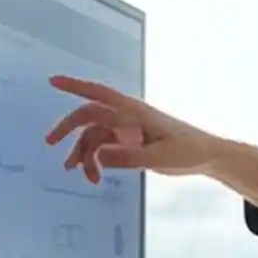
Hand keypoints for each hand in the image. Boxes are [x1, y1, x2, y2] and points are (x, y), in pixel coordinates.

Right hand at [45, 75, 223, 182]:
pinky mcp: (131, 142)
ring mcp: (128, 130)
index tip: (54, 81)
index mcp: (135, 112)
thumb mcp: (159, 157)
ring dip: (84, 154)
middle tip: (50, 142)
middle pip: (89, 116)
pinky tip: (95, 177)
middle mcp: (128, 117)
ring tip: (83, 175)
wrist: (207, 157)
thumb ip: (128, 157)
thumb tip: (99, 156)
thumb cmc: (188, 150)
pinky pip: (105, 148)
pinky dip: (96, 161)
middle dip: (67, 128)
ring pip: (95, 136)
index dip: (75, 86)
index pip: (100, 94)